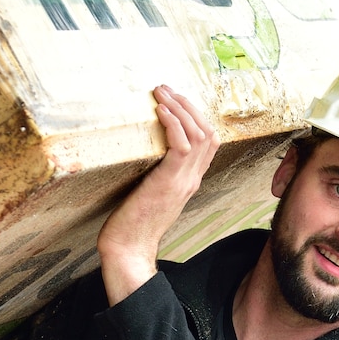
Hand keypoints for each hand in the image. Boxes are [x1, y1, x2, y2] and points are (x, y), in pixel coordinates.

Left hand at [98, 85, 221, 303]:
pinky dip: (173, 124)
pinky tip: (160, 112)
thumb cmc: (132, 224)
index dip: (195, 115)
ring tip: (162, 93)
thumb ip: (157, 174)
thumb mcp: (151, 193)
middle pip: (208, 132)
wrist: (128, 250)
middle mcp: (192, 178)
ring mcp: (183, 181)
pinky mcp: (168, 182)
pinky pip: (181, 146)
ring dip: (180, 108)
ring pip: (198, 134)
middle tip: (166, 89)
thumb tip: (144, 151)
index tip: (174, 99)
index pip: (209, 141)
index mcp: (190, 180)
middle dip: (189, 105)